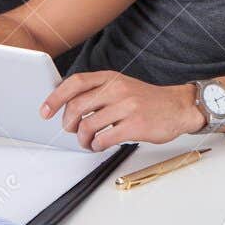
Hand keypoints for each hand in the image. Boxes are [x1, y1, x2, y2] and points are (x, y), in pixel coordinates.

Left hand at [42, 72, 204, 150]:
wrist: (179, 107)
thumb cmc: (148, 100)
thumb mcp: (123, 86)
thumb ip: (98, 91)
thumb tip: (67, 105)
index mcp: (112, 78)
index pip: (75, 82)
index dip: (55, 98)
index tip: (45, 111)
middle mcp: (118, 89)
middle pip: (76, 107)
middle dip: (68, 124)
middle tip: (72, 130)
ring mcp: (127, 107)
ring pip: (87, 126)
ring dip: (82, 139)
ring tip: (89, 141)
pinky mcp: (135, 125)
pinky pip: (103, 139)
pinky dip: (96, 146)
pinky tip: (101, 145)